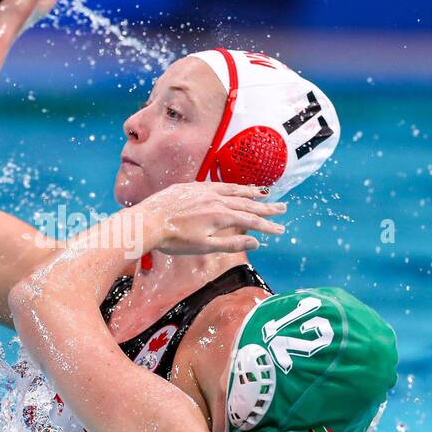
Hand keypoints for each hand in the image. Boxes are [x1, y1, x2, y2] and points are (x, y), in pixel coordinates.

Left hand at [137, 182, 286, 255]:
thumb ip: (231, 244)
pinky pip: (218, 185)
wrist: (148, 221)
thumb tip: (255, 242)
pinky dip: (231, 187)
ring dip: (251, 193)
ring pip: (233, 190)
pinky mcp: (191, 187)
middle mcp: (216, 199)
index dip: (267, 226)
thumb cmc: (173, 239)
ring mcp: (204, 191)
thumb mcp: (204, 246)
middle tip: (283, 209)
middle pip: (247, 203)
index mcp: (221, 215)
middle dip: (266, 207)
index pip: (251, 221)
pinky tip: (234, 188)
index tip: (280, 230)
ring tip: (265, 193)